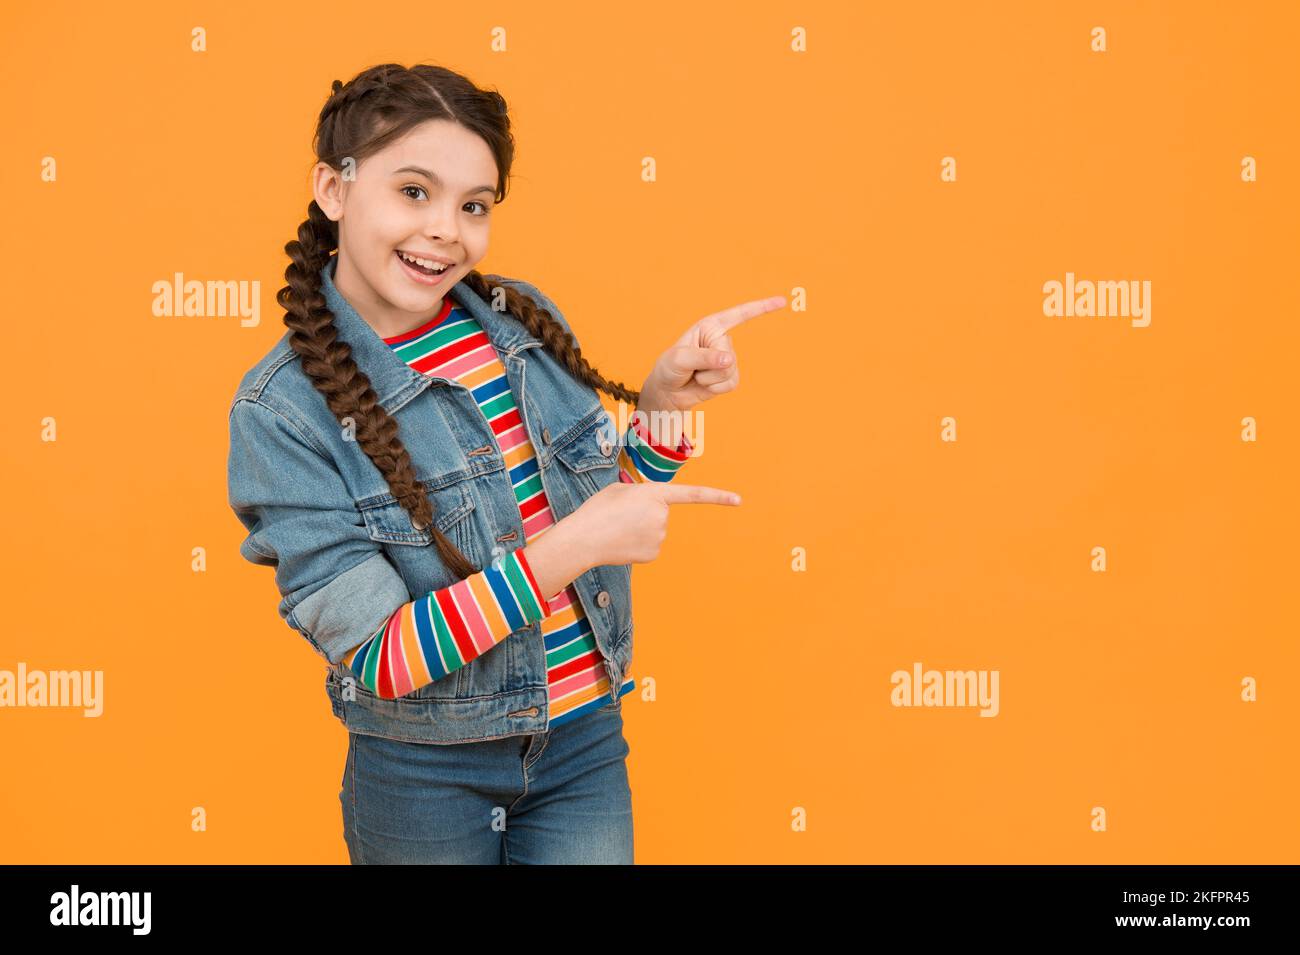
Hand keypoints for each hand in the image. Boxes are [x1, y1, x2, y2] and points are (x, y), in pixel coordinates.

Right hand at [566, 480, 741, 567]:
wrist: (584, 538)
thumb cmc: (598, 510)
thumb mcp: (619, 490)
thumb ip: (641, 494)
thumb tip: (649, 510)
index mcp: (655, 493)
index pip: (692, 494)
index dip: (717, 496)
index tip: (738, 500)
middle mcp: (663, 515)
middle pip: (661, 512)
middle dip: (645, 512)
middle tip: (621, 515)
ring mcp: (660, 536)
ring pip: (656, 529)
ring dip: (640, 528)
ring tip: (619, 528)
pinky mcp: (654, 553)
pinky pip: (651, 544)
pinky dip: (638, 543)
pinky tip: (623, 542)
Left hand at [637, 295, 786, 419]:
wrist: (668, 392)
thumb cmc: (669, 368)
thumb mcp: (680, 358)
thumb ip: (704, 357)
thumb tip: (729, 360)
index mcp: (710, 326)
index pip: (739, 315)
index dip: (761, 308)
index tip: (782, 301)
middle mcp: (721, 340)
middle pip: (728, 355)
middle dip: (707, 366)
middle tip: (691, 368)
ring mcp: (727, 359)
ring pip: (729, 371)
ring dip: (709, 379)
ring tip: (696, 376)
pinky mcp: (730, 377)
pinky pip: (731, 384)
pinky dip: (715, 388)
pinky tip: (704, 385)